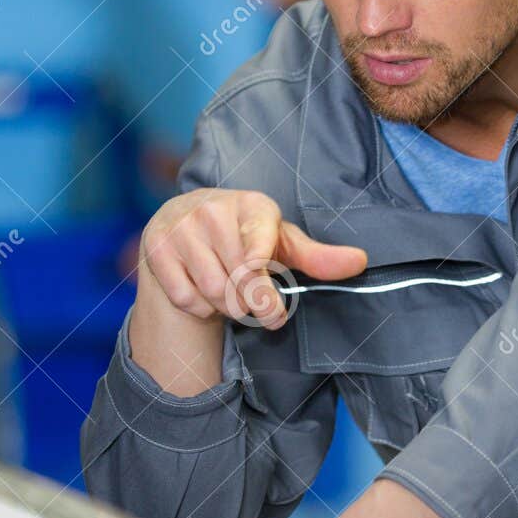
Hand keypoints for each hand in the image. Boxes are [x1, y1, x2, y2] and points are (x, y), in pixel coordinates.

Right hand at [139, 188, 367, 328]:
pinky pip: (186, 298)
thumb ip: (318, 257)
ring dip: (224, 306)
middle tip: (249, 302)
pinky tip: (200, 288)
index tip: (272, 313)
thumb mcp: (282, 244)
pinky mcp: (156, 247)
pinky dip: (197, 306)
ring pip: (213, 293)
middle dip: (248, 304)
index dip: (266, 291)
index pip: (260, 254)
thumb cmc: (244, 238)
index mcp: (253, 205)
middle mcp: (214, 208)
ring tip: (225, 290)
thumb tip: (361, 261)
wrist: (183, 225)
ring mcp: (182, 226)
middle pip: (239, 283)